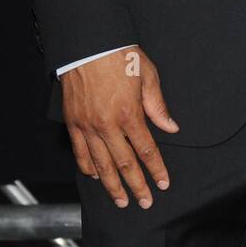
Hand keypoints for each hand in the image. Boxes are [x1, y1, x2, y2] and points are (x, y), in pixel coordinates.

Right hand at [61, 46, 178, 207]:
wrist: (88, 44)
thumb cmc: (120, 56)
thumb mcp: (148, 76)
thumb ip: (158, 106)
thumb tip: (171, 127)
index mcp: (130, 114)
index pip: (146, 150)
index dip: (156, 169)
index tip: (163, 183)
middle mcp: (107, 125)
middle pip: (124, 163)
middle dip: (136, 185)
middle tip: (144, 202)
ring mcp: (88, 125)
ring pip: (101, 164)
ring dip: (112, 185)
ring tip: (121, 200)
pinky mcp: (73, 122)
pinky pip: (80, 152)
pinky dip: (88, 167)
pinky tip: (96, 177)